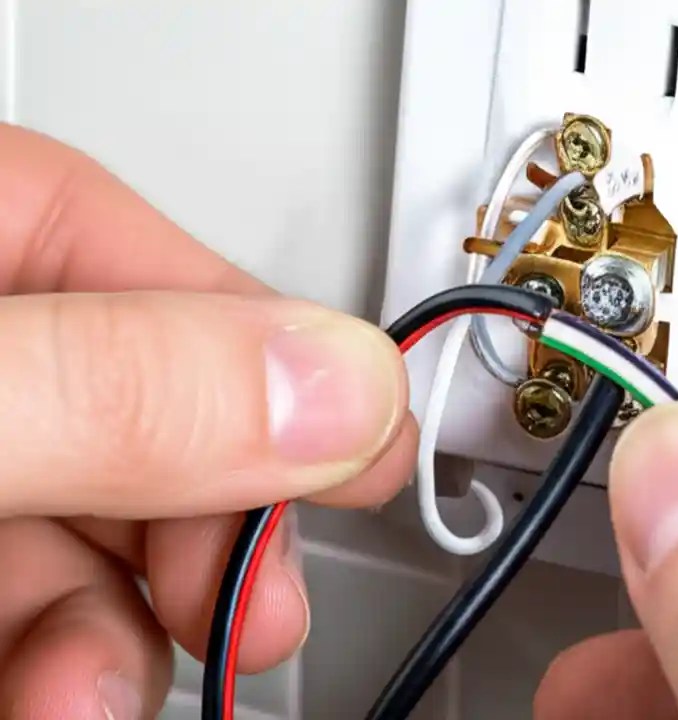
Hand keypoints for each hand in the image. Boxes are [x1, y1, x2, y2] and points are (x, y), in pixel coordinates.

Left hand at [0, 125, 415, 717]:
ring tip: (92, 698)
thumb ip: (118, 389)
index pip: (139, 252)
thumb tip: (338, 388)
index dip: (274, 352)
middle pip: (137, 414)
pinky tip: (52, 704)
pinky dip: (58, 672)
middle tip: (252, 604)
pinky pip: (21, 612)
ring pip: (86, 536)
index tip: (365, 451)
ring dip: (128, 636)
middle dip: (211, 530)